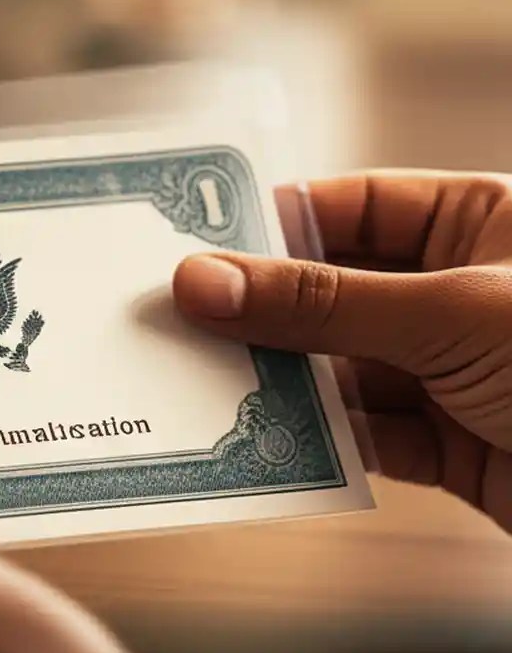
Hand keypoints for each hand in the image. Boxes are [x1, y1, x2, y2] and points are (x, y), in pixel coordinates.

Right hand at [174, 173, 511, 531]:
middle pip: (332, 292)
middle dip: (260, 311)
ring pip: (338, 368)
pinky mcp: (450, 446)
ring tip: (199, 384)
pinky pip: (363, 436)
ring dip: (278, 381)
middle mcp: (459, 293)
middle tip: (174, 321)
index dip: (271, 224)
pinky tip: (266, 442)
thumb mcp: (449, 313)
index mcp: (480, 223)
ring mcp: (451, 371)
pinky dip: (317, 443)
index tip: (191, 246)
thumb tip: (204, 282)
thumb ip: (321, 302)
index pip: (351, 207)